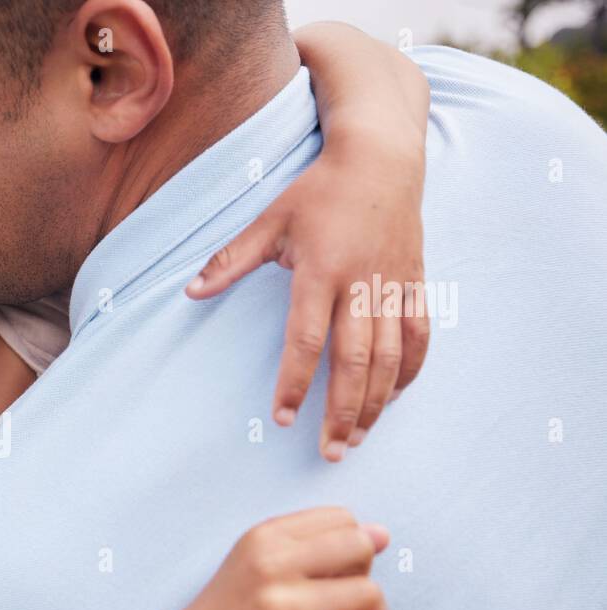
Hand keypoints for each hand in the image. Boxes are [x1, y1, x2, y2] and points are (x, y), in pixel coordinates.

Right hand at [170, 507, 409, 609]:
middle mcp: (271, 568)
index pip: (340, 518)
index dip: (353, 539)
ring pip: (367, 594)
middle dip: (368, 568)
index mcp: (263, 538)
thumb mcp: (253, 559)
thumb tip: (381, 534)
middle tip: (351, 592)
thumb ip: (309, 544)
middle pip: (359, 547)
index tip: (341, 565)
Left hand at [185, 137, 429, 462]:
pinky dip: (410, 370)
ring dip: (376, 401)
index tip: (282, 417)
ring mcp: (393, 285)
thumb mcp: (269, 221)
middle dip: (343, 409)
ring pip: (391, 356)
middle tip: (330, 450)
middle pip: (355, 359)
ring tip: (358, 438)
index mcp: (320, 270)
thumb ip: (230, 261)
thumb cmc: (318, 192)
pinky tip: (392, 398)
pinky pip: (419, 335)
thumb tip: (190, 292)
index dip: (295, 381)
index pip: (306, 338)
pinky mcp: (415, 283)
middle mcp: (361, 283)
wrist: (381, 159)